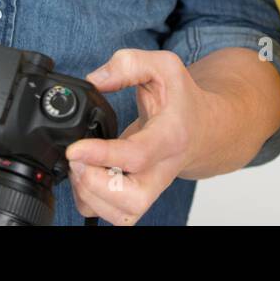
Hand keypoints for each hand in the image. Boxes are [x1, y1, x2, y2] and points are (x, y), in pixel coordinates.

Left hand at [64, 49, 208, 225]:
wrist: (204, 129)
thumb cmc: (182, 100)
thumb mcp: (163, 66)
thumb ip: (129, 64)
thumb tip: (95, 80)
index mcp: (171, 136)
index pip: (138, 155)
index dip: (102, 155)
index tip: (75, 148)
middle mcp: (163, 169)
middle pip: (133, 201)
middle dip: (95, 186)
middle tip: (77, 160)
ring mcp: (151, 188)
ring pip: (122, 215)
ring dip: (91, 196)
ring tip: (80, 166)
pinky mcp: (139, 197)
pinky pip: (112, 216)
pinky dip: (91, 203)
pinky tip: (86, 176)